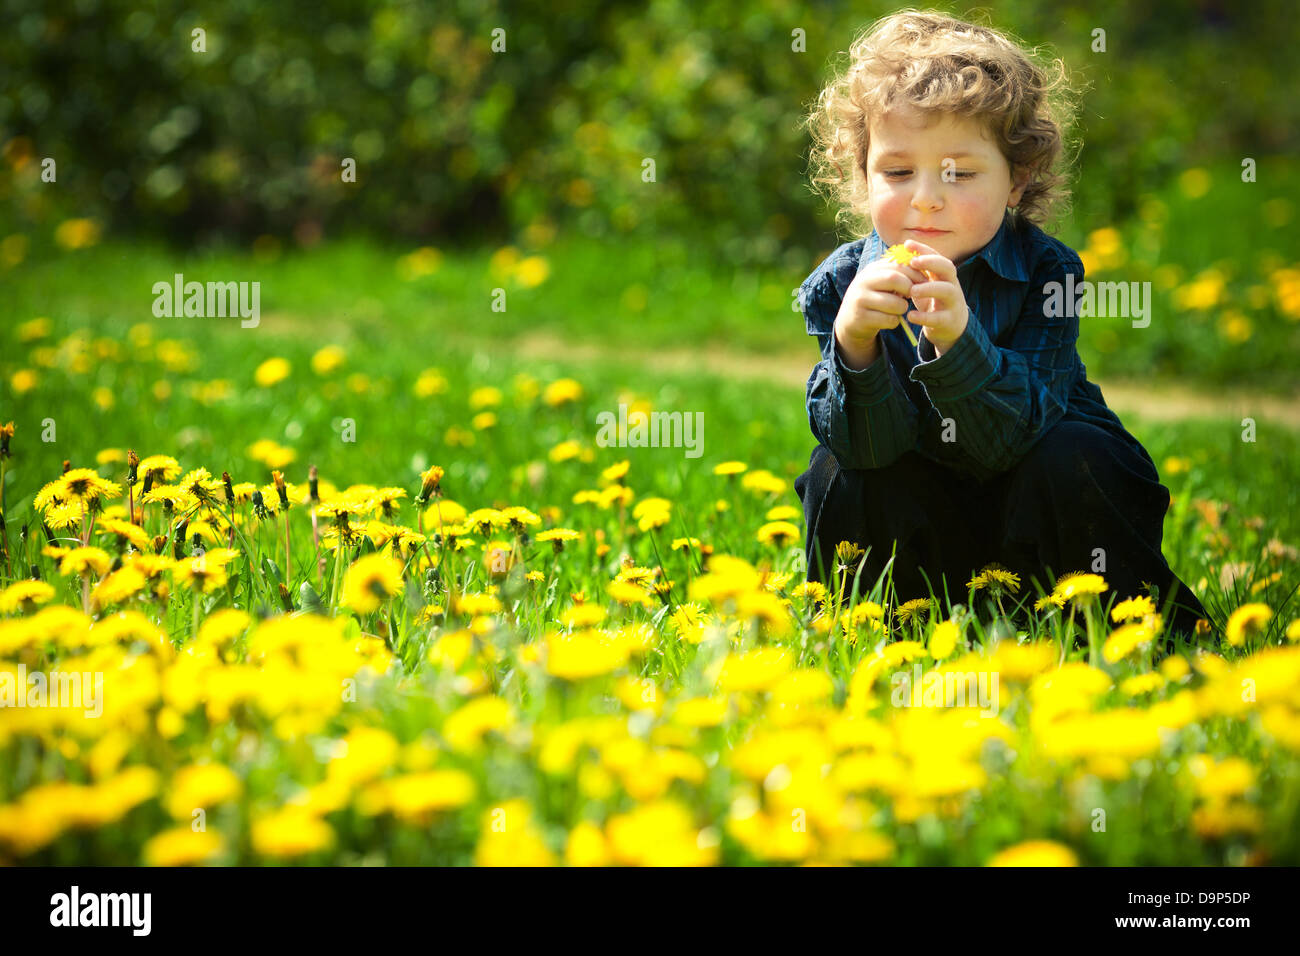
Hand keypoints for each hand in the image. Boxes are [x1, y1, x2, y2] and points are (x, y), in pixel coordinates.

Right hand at [834, 253, 928, 364]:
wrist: (850, 320)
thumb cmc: (875, 298)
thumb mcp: (883, 282)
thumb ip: (899, 273)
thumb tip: (924, 269)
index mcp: (871, 269)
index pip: (898, 265)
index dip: (915, 273)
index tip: (923, 282)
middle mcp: (862, 282)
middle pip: (894, 279)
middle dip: (909, 288)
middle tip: (911, 296)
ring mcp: (860, 300)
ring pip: (895, 303)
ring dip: (902, 308)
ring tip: (898, 309)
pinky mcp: (860, 318)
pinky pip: (889, 320)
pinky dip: (894, 321)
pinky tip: (889, 320)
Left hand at [898, 239, 968, 354]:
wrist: (951, 328)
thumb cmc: (934, 302)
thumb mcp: (926, 286)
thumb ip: (916, 273)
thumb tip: (898, 255)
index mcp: (944, 276)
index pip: (937, 256)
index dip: (924, 249)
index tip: (907, 244)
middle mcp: (952, 285)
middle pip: (948, 268)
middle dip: (931, 262)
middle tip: (913, 263)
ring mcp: (953, 302)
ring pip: (946, 290)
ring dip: (928, 288)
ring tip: (912, 290)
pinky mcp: (949, 321)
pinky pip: (939, 317)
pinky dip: (924, 316)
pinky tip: (911, 316)